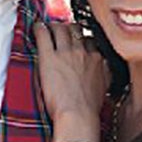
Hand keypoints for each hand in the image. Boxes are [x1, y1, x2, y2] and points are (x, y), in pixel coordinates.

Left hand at [31, 19, 107, 141]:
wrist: (78, 115)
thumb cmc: (89, 107)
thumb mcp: (105, 87)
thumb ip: (105, 73)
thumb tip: (105, 69)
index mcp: (97, 59)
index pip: (91, 39)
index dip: (83, 38)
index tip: (78, 40)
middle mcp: (83, 52)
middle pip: (76, 29)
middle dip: (69, 28)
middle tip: (62, 31)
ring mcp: (66, 53)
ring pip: (61, 28)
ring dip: (54, 26)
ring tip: (48, 27)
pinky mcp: (49, 57)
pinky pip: (43, 35)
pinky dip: (39, 28)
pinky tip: (37, 26)